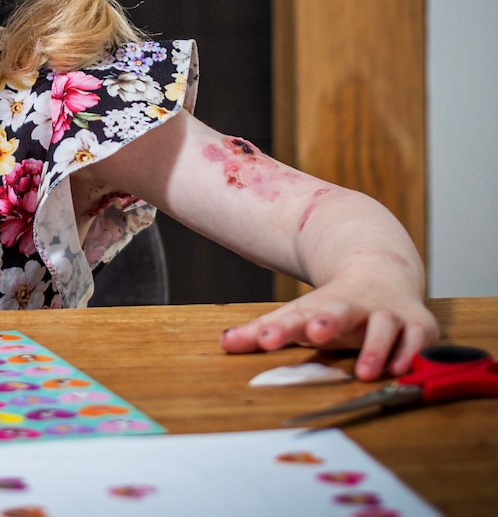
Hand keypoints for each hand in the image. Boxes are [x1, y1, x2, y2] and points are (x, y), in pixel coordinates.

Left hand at [219, 272, 438, 379]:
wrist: (380, 271)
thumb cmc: (335, 307)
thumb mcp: (299, 317)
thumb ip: (264, 332)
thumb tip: (224, 343)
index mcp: (320, 308)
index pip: (295, 318)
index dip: (280, 329)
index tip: (266, 339)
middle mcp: (353, 308)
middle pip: (340, 311)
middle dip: (329, 321)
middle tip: (316, 332)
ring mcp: (386, 313)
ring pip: (383, 325)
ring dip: (375, 346)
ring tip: (365, 371)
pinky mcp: (417, 323)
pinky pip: (418, 337)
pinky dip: (411, 351)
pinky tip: (402, 368)